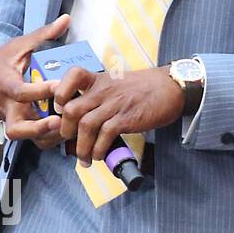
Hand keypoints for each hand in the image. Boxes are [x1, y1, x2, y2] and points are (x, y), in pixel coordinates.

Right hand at [0, 14, 70, 147]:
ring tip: (71, 128)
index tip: (59, 86)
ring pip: (26, 139)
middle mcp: (8, 107)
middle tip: (61, 120)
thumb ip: (44, 34)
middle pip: (17, 128)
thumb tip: (67, 18)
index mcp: (6, 85)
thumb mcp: (19, 45)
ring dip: (48, 137)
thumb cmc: (1, 61)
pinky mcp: (19, 126)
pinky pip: (33, 139)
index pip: (21, 92)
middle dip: (38, 128)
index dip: (39, 90)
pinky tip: (71, 130)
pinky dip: (50, 138)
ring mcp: (12, 119)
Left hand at [53, 64, 184, 164]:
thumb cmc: (148, 87)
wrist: (173, 87)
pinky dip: (98, 149)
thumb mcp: (120, 83)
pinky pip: (105, 135)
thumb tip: (86, 116)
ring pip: (85, 126)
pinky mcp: (127, 118)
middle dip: (65, 130)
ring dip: (81, 147)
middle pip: (72, 109)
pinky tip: (99, 155)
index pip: (73, 75)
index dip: (60, 92)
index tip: (60, 107)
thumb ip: (102, 94)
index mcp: (101, 79)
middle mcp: (105, 90)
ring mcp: (116, 104)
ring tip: (84, 157)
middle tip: (70, 141)